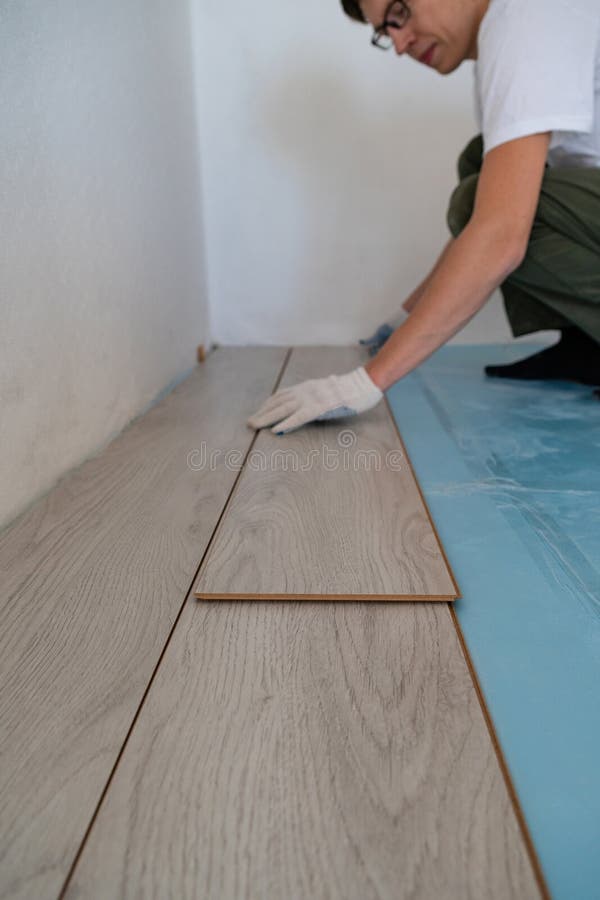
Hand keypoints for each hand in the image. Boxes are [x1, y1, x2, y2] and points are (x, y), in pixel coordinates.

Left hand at [247, 366, 383, 434]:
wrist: (364, 384)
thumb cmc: (351, 390)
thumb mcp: (328, 390)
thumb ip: (315, 396)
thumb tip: (307, 405)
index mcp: (307, 387)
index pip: (282, 395)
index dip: (268, 404)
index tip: (258, 412)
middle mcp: (305, 391)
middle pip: (278, 402)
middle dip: (262, 413)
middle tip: (249, 422)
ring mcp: (312, 398)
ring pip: (283, 409)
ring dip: (267, 418)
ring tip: (254, 426)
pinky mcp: (320, 407)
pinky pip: (299, 417)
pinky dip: (286, 423)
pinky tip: (276, 430)